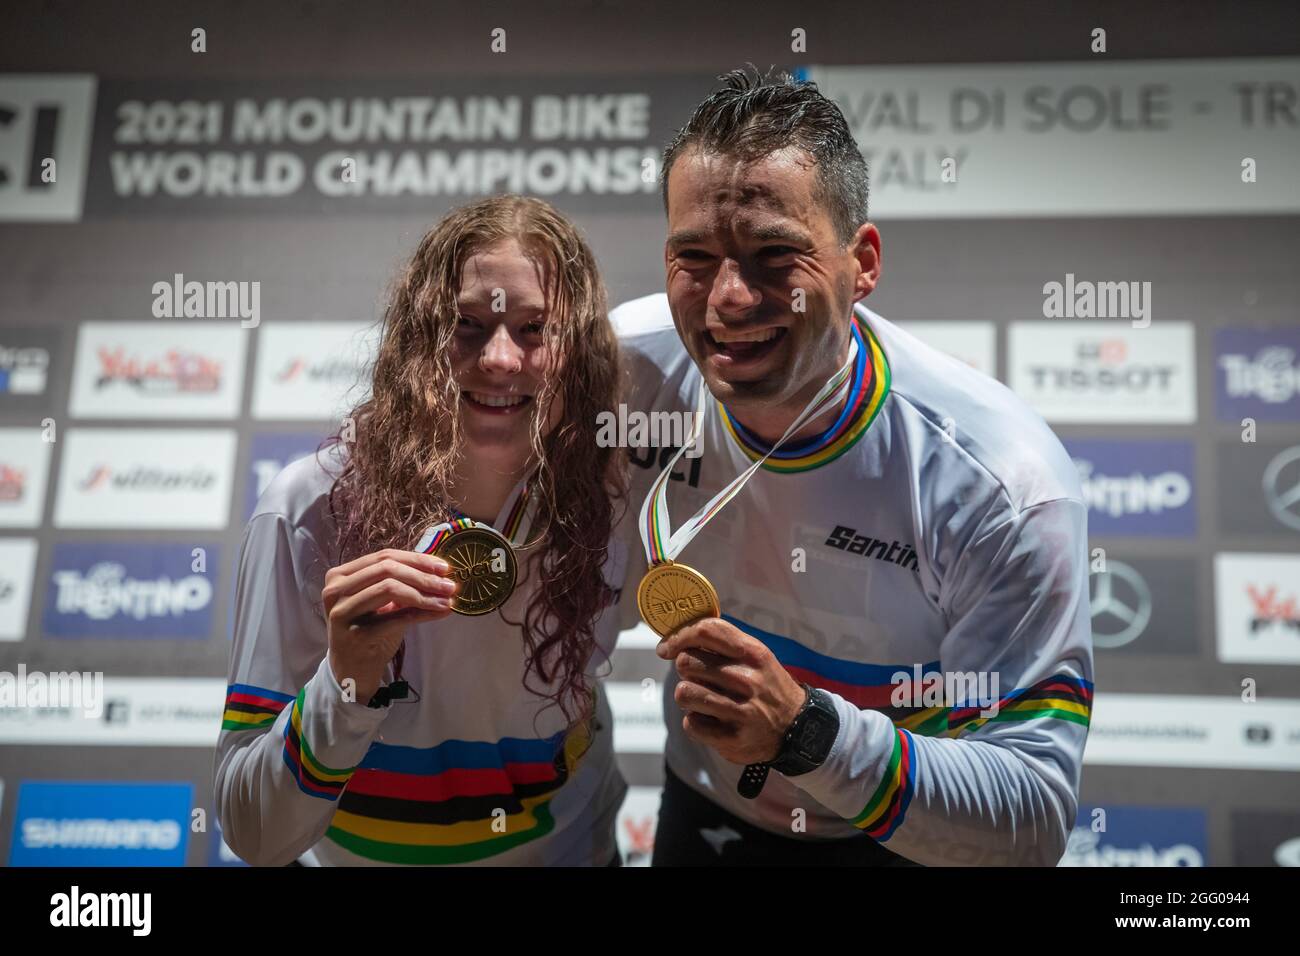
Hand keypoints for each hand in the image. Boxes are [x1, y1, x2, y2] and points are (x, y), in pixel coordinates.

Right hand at [323, 548, 459, 703]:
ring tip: (446, 599)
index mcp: (340, 575)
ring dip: (423, 594)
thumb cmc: (370, 631)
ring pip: (388, 588)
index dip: (416, 560)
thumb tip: (441, 573)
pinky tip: (438, 613)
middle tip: (449, 585)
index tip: (444, 567)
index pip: (384, 557)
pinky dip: (419, 613)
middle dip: (423, 576)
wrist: (353, 669)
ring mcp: (342, 611)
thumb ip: (404, 584)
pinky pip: (393, 618)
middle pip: (387, 569)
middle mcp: (335, 590)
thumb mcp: (384, 602)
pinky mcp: (354, 634)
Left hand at [656, 617, 806, 764]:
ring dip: (688, 696)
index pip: (706, 630)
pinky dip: (695, 722)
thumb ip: (723, 642)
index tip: (666, 648)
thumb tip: (679, 634)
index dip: (678, 636)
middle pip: (686, 662)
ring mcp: (741, 711)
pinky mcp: (733, 739)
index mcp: (752, 653)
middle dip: (686, 670)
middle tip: (699, 678)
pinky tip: (711, 721)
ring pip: (684, 692)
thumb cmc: (766, 686)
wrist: (798, 729)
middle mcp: (748, 680)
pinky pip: (691, 724)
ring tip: (703, 699)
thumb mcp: (755, 656)